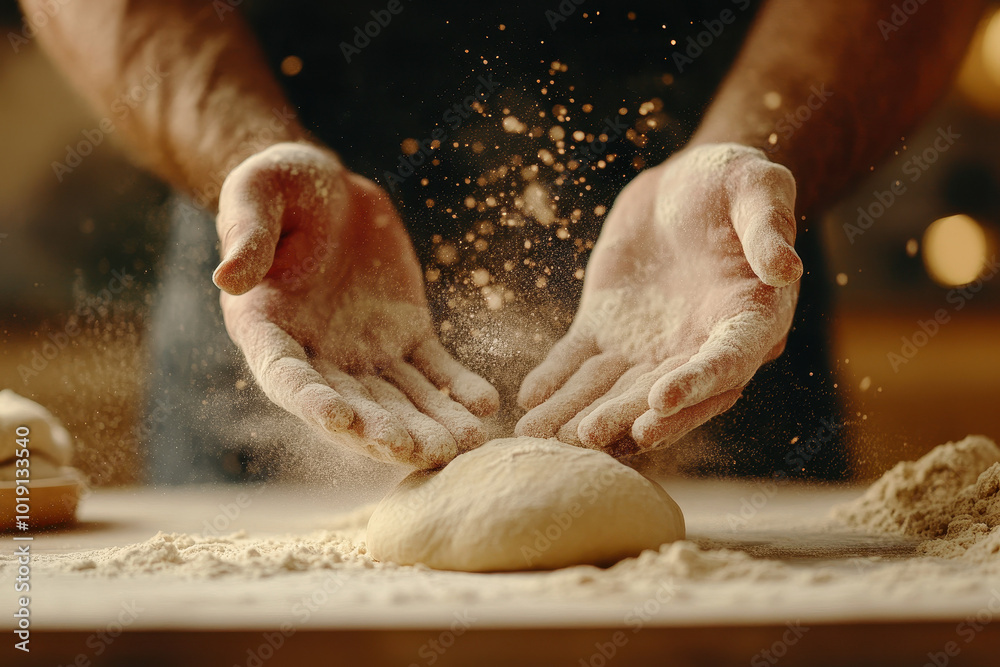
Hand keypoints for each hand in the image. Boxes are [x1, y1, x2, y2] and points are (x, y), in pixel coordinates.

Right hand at [213, 143, 498, 467]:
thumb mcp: (256, 194)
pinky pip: (436, 370)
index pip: (288, 377)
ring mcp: (366, 352)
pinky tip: (486, 405)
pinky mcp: (407, 336)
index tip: (342, 419)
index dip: (312, 401)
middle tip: (419, 451)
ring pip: (400, 400)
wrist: (326, 191)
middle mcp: (317, 355)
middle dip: (385, 431)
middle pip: (352, 406)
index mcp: (268, 330)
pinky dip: (458, 388)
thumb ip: (246, 233)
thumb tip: (227, 277)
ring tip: (467, 442)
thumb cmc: (278, 187)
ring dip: (431, 424)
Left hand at [515, 143, 800, 454]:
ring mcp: (649, 345)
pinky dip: (556, 380)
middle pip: (663, 392)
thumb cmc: (735, 182)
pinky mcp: (608, 331)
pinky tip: (529, 399)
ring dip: (580, 412)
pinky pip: (579, 361)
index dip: (695, 385)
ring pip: (614, 387)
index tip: (660, 403)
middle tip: (589, 434)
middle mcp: (698, 346)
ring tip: (542, 435)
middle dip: (625, 414)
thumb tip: (787, 268)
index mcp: (748, 320)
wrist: (685, 184)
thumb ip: (768, 227)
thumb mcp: (758, 187)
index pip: (726, 362)